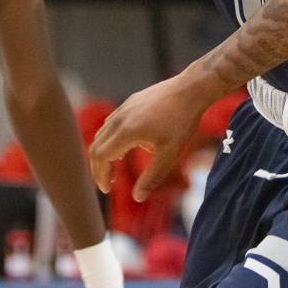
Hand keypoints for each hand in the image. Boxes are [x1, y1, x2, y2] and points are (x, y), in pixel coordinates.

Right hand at [88, 75, 212, 201]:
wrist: (191, 89)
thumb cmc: (182, 122)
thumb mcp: (170, 154)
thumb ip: (152, 177)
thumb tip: (137, 198)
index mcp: (126, 132)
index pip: (101, 157)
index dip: (100, 175)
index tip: (107, 189)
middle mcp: (119, 118)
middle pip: (96, 146)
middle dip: (99, 167)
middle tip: (109, 183)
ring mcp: (124, 108)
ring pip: (102, 134)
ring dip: (104, 153)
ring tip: (116, 168)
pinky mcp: (130, 102)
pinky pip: (111, 123)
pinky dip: (110, 139)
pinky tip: (125, 147)